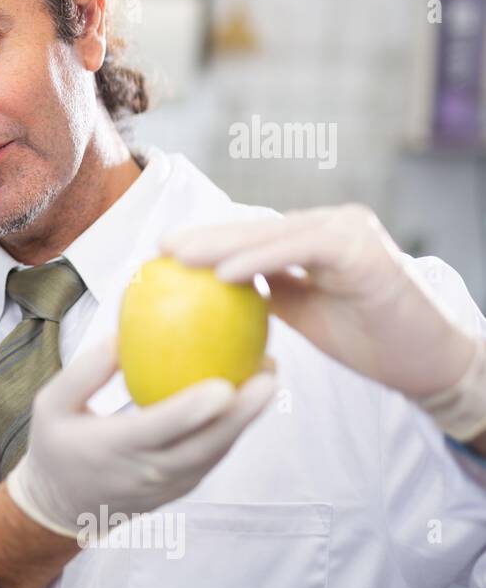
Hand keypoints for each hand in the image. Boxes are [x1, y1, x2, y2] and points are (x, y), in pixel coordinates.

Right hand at [5, 335, 275, 538]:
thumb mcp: (50, 404)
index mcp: (113, 448)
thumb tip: (121, 335)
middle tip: (268, 375)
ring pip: (216, 453)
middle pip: (205, 444)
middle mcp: (147, 471)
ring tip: (268, 377)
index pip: (161, 429)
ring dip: (246, 420)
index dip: (195, 410)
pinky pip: (212, 458)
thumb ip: (84, 372)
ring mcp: (168, 484)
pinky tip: (247, 398)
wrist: (61, 507)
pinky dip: (233, 430)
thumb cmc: (55, 446)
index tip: (224, 383)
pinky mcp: (181, 488)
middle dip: (242, 413)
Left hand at [160, 204, 475, 401]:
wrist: (427, 362)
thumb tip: (214, 292)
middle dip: (205, 236)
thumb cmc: (368, 340)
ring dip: (222, 244)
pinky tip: (223, 274)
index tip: (164, 254)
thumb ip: (269, 292)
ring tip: (179, 258)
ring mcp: (349, 232)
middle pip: (257, 228)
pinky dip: (259, 260)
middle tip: (160, 247)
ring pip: (273, 233)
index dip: (209, 241)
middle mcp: (332, 225)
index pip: (254, 235)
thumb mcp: (304, 312)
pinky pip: (300, 250)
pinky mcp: (362, 251)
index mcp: (317, 237)